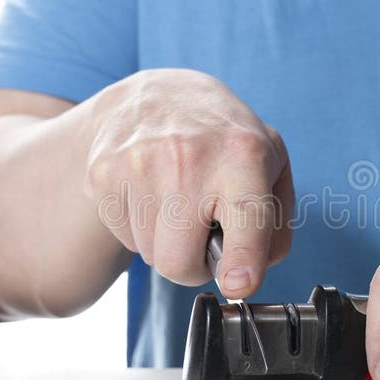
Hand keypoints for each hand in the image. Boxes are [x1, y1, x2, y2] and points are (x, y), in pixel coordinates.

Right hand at [83, 68, 293, 296]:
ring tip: (178, 204)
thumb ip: (276, 224)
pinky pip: (124, 238)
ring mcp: (139, 163)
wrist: (160, 94)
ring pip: (150, 255)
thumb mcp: (272, 164)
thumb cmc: (224, 138)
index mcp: (242, 155)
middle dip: (193, 266)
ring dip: (167, 243)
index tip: (238, 285)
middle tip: (203, 239)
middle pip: (179, 261)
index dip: (242, 260)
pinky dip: (141, 229)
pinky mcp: (103, 172)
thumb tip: (251, 274)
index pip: (245, 216)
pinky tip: (153, 194)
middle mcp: (189, 157)